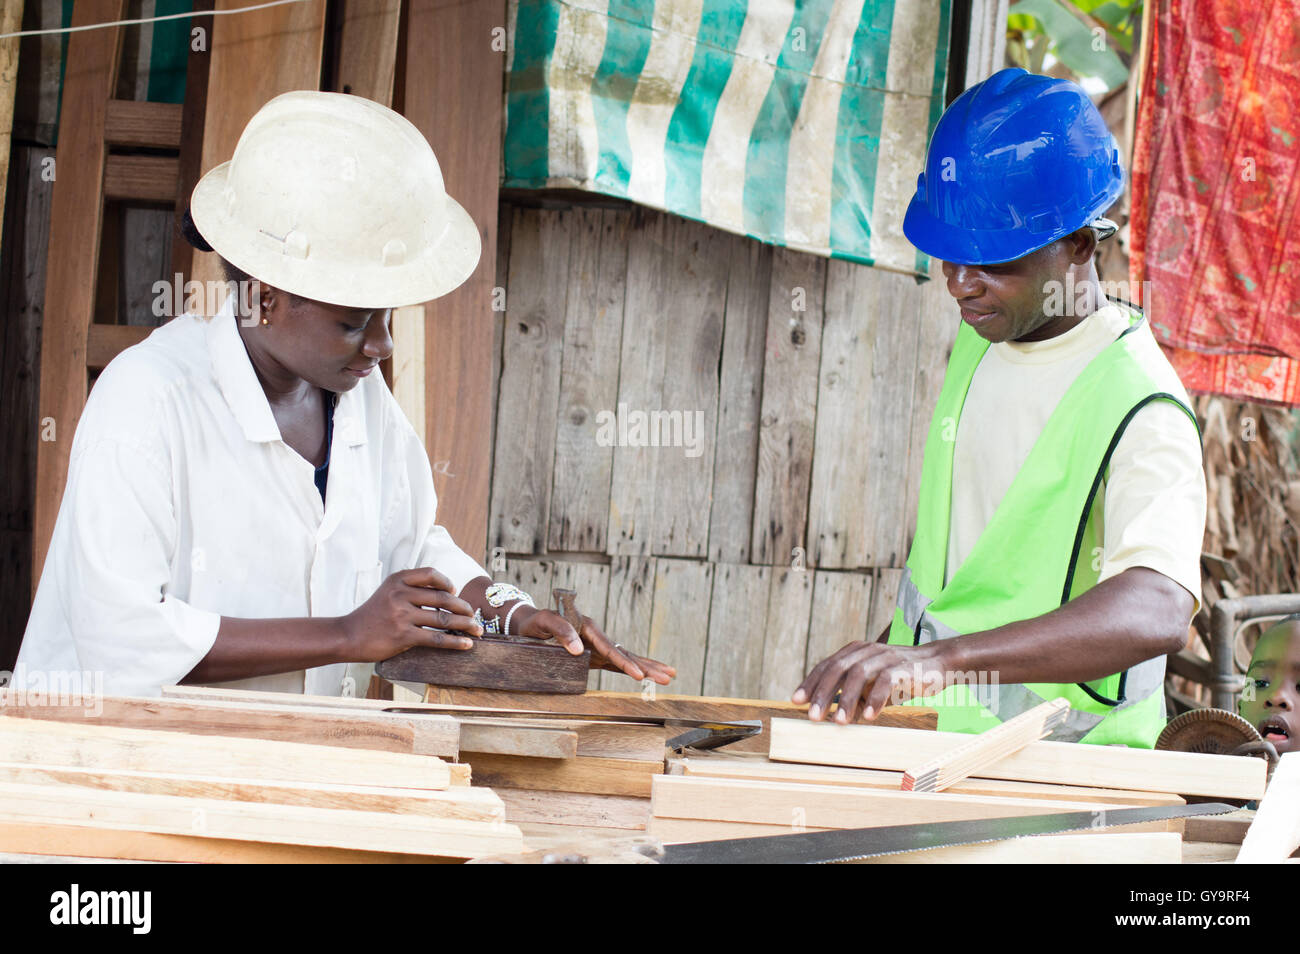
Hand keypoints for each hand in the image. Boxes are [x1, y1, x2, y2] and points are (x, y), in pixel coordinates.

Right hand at [341, 566, 482, 661]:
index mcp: (398, 580)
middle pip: (442, 597)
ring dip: (465, 625)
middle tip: (473, 615)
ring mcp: (402, 615)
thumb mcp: (387, 591)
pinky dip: (455, 641)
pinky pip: (436, 638)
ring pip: (443, 618)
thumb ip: (411, 588)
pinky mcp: (403, 636)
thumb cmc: (372, 615)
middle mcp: (400, 594)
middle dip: (463, 607)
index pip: (431, 574)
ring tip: (477, 630)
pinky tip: (467, 644)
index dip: (447, 582)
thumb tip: (447, 594)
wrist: (348, 636)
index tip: (454, 592)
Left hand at [513, 608, 675, 684]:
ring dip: (647, 667)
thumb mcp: (544, 622)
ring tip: (669, 675)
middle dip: (647, 666)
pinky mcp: (595, 655)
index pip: (609, 648)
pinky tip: (646, 676)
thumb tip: (578, 650)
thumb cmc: (536, 622)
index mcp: (588, 627)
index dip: (624, 662)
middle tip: (668, 676)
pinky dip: (631, 669)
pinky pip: (616, 663)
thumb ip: (561, 631)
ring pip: (626, 658)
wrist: (529, 624)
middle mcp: (597, 636)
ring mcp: (597, 646)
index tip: (637, 675)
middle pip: (625, 653)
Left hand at [792, 641, 944, 722]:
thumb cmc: (899, 676)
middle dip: (823, 693)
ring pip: (859, 674)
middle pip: (838, 669)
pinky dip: (876, 699)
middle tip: (812, 717)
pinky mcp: (903, 668)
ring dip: (847, 699)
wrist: (937, 663)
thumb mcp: (872, 684)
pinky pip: (886, 682)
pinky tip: (870, 717)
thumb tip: (833, 718)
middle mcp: (867, 651)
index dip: (810, 682)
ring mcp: (885, 657)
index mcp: (855, 651)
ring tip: (839, 722)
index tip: (796, 701)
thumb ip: (854, 695)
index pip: (826, 665)